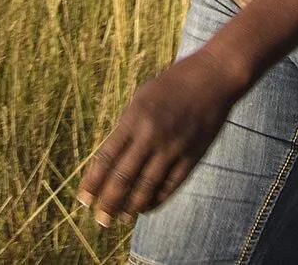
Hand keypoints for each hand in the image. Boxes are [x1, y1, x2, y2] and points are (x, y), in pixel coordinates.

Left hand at [76, 48, 245, 226]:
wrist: (214, 76)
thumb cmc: (172, 84)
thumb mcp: (142, 98)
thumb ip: (126, 127)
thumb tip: (110, 160)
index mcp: (134, 118)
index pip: (106, 158)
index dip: (93, 182)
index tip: (83, 199)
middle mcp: (151, 135)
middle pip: (123, 178)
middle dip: (108, 202)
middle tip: (100, 220)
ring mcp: (173, 147)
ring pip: (147, 187)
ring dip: (131, 207)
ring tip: (121, 218)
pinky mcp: (192, 156)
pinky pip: (170, 185)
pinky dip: (156, 200)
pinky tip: (145, 208)